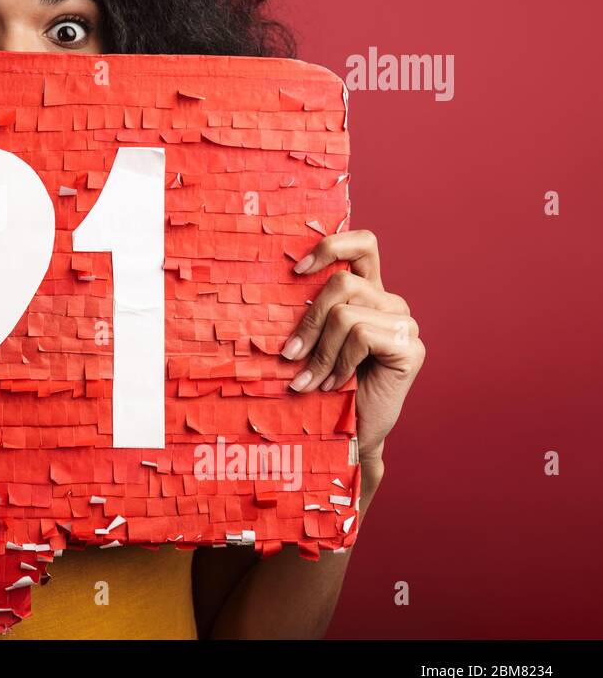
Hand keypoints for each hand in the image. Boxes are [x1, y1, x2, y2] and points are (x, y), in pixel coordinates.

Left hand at [279, 230, 424, 462]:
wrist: (350, 433)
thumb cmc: (323, 386)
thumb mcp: (310, 341)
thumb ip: (306, 312)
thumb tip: (265, 289)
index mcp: (368, 292)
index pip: (362, 243)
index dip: (331, 246)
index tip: (296, 272)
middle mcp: (390, 302)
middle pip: (342, 283)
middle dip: (308, 322)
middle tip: (289, 355)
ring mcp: (405, 324)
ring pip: (345, 314)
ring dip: (320, 352)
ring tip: (311, 380)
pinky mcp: (412, 348)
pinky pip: (361, 336)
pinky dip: (339, 362)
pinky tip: (335, 384)